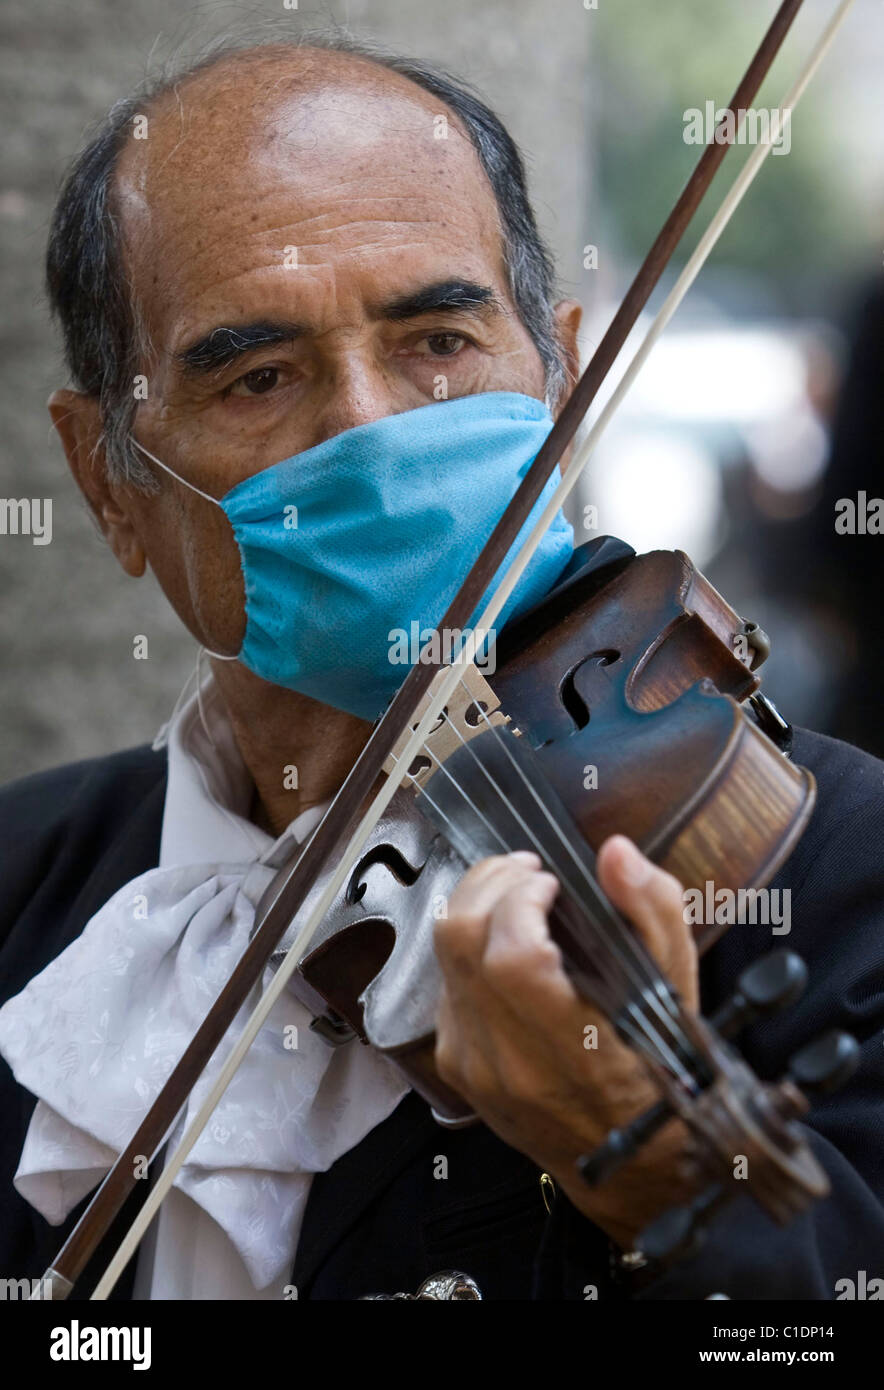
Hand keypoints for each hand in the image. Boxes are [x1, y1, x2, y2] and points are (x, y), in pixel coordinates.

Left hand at [433, 835, 699, 1249]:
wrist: (630, 1168)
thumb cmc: (659, 1077)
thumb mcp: (677, 993)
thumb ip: (652, 914)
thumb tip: (616, 853)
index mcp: (568, 1048)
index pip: (509, 956)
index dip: (521, 901)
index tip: (551, 884)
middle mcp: (507, 1061)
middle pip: (459, 942)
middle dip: (489, 884)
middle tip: (527, 872)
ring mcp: (472, 1065)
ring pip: (440, 958)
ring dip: (474, 909)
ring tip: (516, 895)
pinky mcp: (454, 1065)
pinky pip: (444, 985)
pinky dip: (467, 949)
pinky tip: (503, 943)